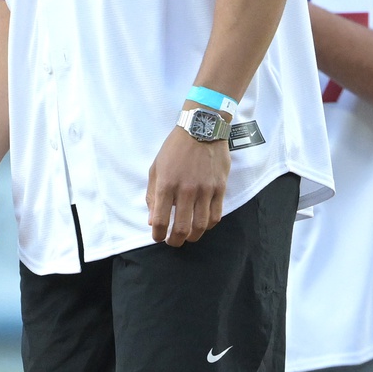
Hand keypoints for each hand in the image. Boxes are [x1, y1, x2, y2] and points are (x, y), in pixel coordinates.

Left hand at [146, 117, 227, 245]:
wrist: (202, 129)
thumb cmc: (175, 148)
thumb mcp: (156, 168)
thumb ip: (152, 195)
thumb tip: (153, 221)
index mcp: (166, 184)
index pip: (161, 220)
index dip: (158, 234)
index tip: (158, 237)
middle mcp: (186, 190)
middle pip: (182, 228)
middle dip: (175, 241)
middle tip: (173, 242)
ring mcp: (205, 190)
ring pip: (201, 225)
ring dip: (193, 236)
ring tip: (188, 236)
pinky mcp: (220, 188)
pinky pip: (216, 215)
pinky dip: (209, 225)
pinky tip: (203, 225)